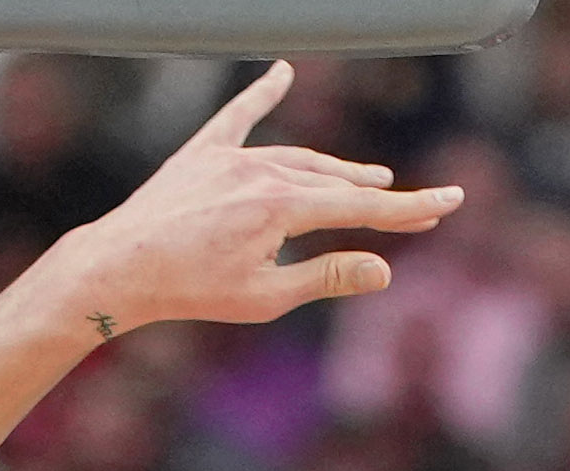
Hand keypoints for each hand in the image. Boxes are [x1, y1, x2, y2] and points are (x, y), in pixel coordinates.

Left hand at [36, 63, 463, 337]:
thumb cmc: (190, 291)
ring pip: (299, 158)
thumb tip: (386, 269)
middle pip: (336, 179)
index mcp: (282, 207)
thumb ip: (326, 276)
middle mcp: (262, 171)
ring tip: (368, 176)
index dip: (409, 208)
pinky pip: (238, 116)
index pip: (362, 206)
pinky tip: (281, 75)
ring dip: (336, 168)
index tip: (451, 202)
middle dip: (379, 193)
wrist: (118, 267)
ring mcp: (231, 156)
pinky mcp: (201, 153)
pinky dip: (261, 94)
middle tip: (416, 204)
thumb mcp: (266, 296)